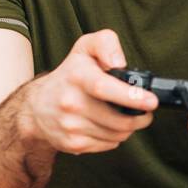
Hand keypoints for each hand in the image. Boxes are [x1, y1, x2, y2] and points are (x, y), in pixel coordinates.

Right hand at [22, 29, 157, 154]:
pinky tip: (108, 125)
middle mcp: (71, 103)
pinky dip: (115, 137)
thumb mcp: (86, 48)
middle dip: (141, 117)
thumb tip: (120, 62)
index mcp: (77, 77)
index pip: (104, 88)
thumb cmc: (70, 75)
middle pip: (119, 120)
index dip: (132, 96)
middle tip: (146, 110)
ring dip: (129, 127)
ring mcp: (70, 126)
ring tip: (125, 116)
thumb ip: (106, 43)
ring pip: (118, 134)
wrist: (37, 106)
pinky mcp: (72, 143)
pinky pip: (109, 144)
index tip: (151, 101)